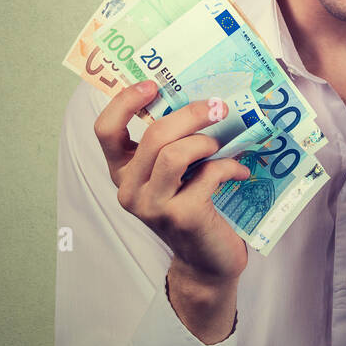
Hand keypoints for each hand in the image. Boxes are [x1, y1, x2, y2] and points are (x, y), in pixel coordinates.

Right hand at [93, 80, 250, 285]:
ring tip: (221, 145)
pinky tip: (240, 172)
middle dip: (190, 114)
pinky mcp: (182, 217)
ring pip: (175, 154)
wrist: (207, 262)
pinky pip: (208, 175)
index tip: (153, 84)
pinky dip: (229, 167)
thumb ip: (172, 143)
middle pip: (153, 136)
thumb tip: (198, 98)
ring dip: (206, 142)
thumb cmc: (192, 206)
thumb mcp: (174, 174)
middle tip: (217, 107)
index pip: (105, 130)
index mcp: (122, 172)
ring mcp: (154, 206)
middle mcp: (130, 190)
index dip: (125, 101)